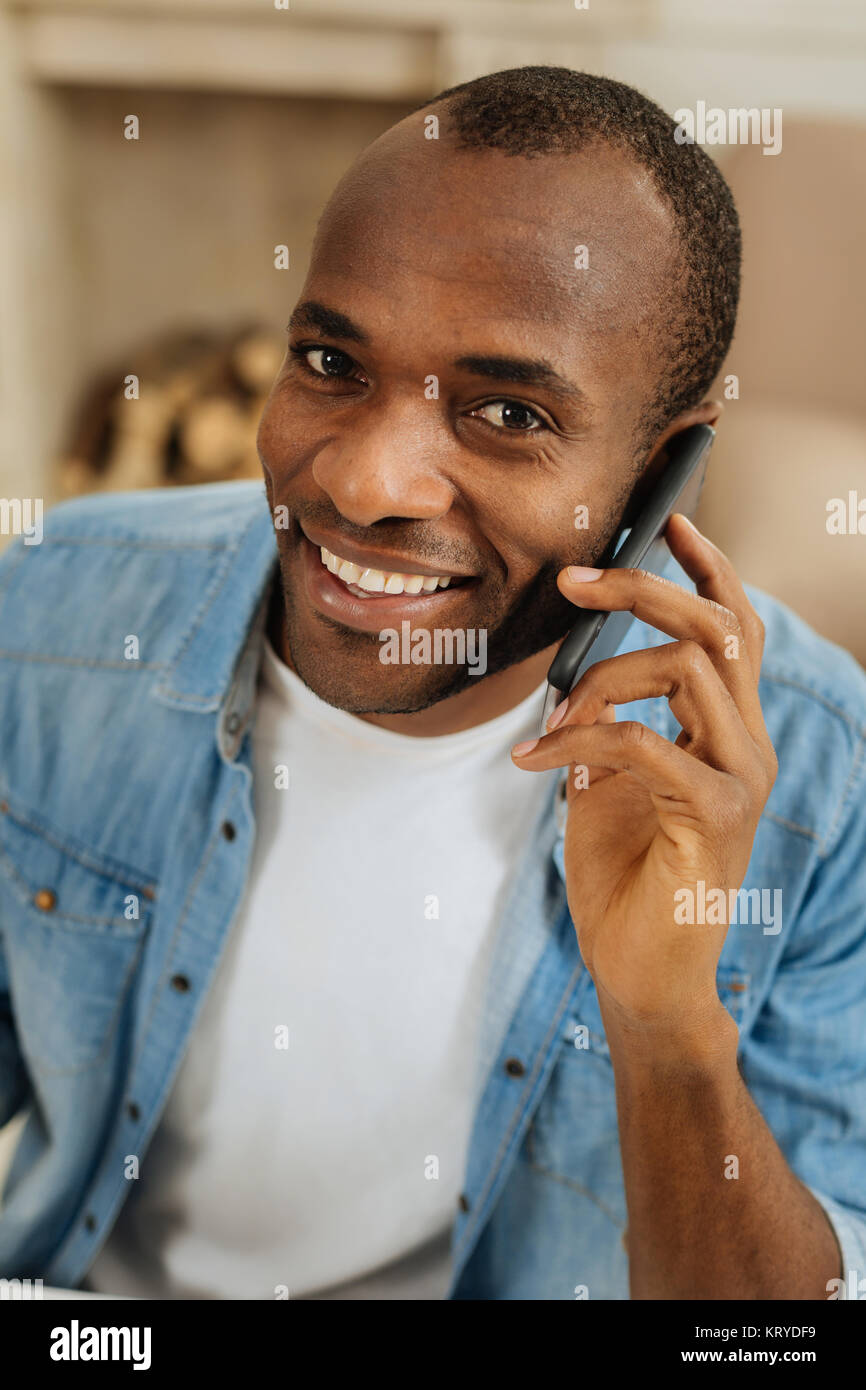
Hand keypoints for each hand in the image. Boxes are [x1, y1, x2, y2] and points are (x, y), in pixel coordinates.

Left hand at [511, 515, 777, 1042]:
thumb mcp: (610, 781)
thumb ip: (613, 723)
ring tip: (550, 724)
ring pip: (686, 669)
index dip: (708, 571)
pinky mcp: (715, 816)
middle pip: (718, 628)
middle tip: (575, 581)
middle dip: (643, 590)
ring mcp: (741, 779)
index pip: (736, 631)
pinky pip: (645, 743)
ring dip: (601, 681)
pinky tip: (538, 765)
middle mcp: (749, 746)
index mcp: (730, 732)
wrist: (641, 974)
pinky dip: (582, 740)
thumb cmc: (624, 876)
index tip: (671, 524)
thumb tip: (578, 675)